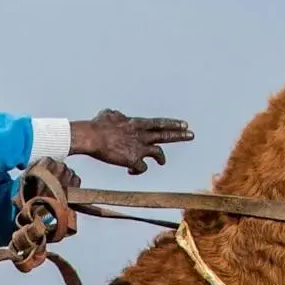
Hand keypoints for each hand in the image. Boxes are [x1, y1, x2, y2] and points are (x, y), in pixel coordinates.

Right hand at [69, 110, 193, 174]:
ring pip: (158, 153)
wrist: (92, 137)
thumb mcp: (109, 114)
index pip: (160, 123)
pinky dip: (138, 170)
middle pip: (165, 136)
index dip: (173, 124)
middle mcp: (142, 135)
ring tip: (162, 161)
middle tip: (191, 135)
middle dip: (180, 135)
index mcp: (137, 124)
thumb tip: (116, 114)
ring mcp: (139, 148)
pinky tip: (131, 171)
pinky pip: (141, 168)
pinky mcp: (133, 161)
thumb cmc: (97, 125)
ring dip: (161, 158)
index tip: (184, 124)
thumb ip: (117, 115)